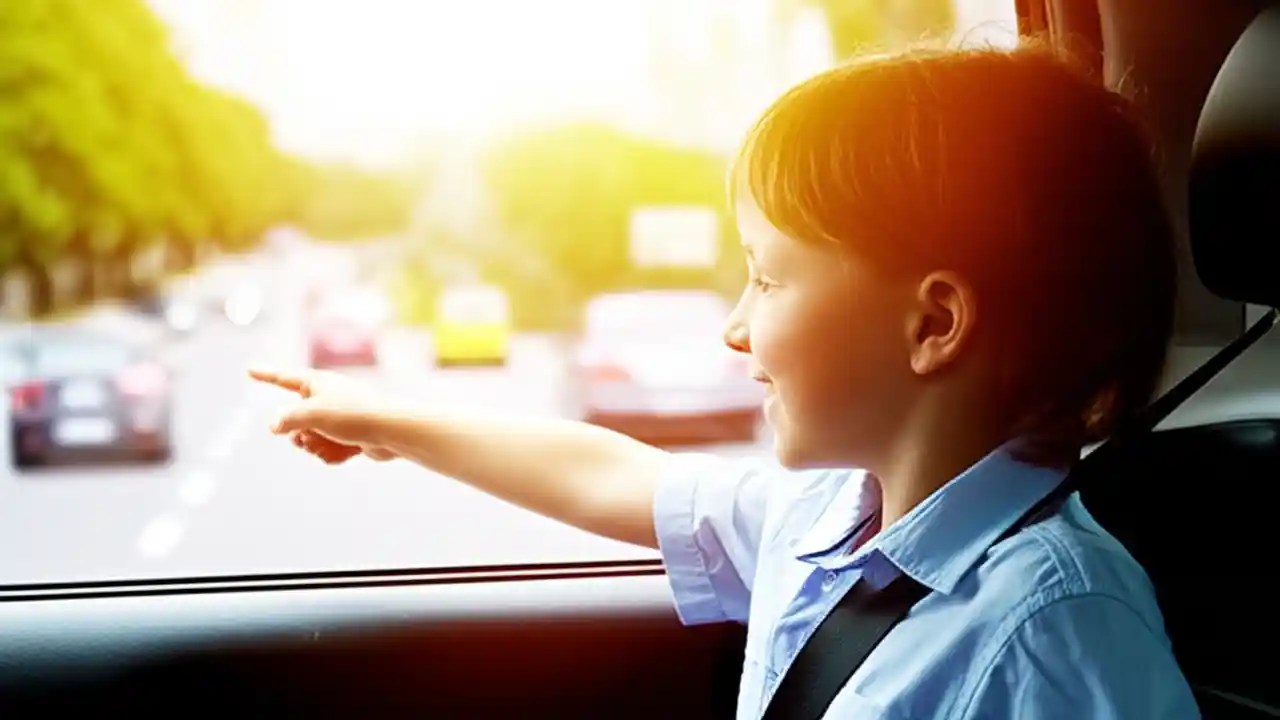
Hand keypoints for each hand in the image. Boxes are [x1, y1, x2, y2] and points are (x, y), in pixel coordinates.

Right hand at [249, 367, 397, 463]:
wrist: (390, 433)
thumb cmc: (352, 415)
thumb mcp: (312, 414)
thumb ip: (287, 418)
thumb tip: (274, 426)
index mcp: (316, 383)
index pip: (283, 378)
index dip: (265, 375)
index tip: (249, 370)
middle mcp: (325, 397)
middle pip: (292, 421)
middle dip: (299, 434)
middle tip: (311, 435)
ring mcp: (336, 417)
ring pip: (308, 439)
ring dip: (317, 446)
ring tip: (335, 442)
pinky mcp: (347, 435)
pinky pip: (326, 450)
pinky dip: (333, 454)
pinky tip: (349, 452)